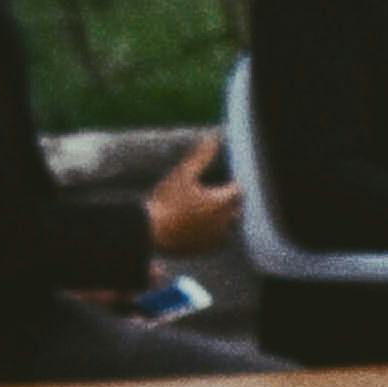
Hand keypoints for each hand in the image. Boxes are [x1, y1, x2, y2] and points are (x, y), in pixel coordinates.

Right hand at [144, 135, 245, 263]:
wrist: (150, 233)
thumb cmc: (165, 202)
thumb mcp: (182, 174)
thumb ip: (200, 156)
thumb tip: (212, 137)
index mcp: (220, 202)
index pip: (238, 190)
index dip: (230, 184)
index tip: (221, 181)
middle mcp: (223, 222)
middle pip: (236, 208)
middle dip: (229, 201)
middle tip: (212, 194)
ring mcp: (215, 238)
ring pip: (229, 225)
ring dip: (223, 217)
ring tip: (206, 210)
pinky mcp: (205, 249)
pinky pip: (218, 240)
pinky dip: (214, 232)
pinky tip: (200, 225)